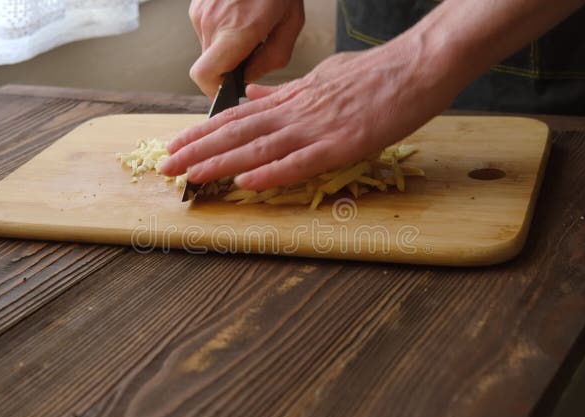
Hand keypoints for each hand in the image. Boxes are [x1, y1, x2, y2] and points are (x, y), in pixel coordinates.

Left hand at [159, 39, 459, 190]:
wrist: (418, 65)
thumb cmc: (376, 74)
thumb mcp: (324, 77)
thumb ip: (289, 91)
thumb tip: (257, 95)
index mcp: (293, 98)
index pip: (238, 116)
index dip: (203, 132)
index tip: (177, 144)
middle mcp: (297, 112)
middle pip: (238, 132)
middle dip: (198, 150)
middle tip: (166, 167)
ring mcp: (318, 128)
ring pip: (260, 148)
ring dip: (222, 164)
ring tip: (191, 176)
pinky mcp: (343, 144)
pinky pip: (301, 162)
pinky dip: (272, 173)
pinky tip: (246, 182)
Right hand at [189, 0, 304, 96]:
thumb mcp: (290, 25)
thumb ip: (271, 59)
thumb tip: (248, 77)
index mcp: (237, 30)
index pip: (205, 75)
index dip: (214, 89)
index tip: (228, 89)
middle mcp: (213, 22)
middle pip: (209, 65)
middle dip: (227, 67)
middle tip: (250, 52)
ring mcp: (201, 11)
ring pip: (207, 48)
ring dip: (226, 47)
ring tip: (248, 27)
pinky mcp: (197, 5)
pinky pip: (206, 30)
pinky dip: (221, 31)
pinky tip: (239, 15)